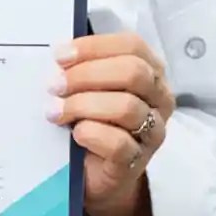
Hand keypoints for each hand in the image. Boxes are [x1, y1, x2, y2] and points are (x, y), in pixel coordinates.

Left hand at [48, 33, 174, 215]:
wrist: (95, 169)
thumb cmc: (93, 118)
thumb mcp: (91, 87)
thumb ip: (82, 67)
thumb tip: (60, 56)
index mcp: (151, 70)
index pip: (132, 45)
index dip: (94, 46)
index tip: (60, 56)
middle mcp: (160, 98)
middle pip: (132, 72)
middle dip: (87, 75)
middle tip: (55, 85)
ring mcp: (153, 131)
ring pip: (126, 107)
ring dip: (83, 105)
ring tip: (56, 111)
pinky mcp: (138, 160)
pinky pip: (119, 143)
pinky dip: (91, 134)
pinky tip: (75, 134)